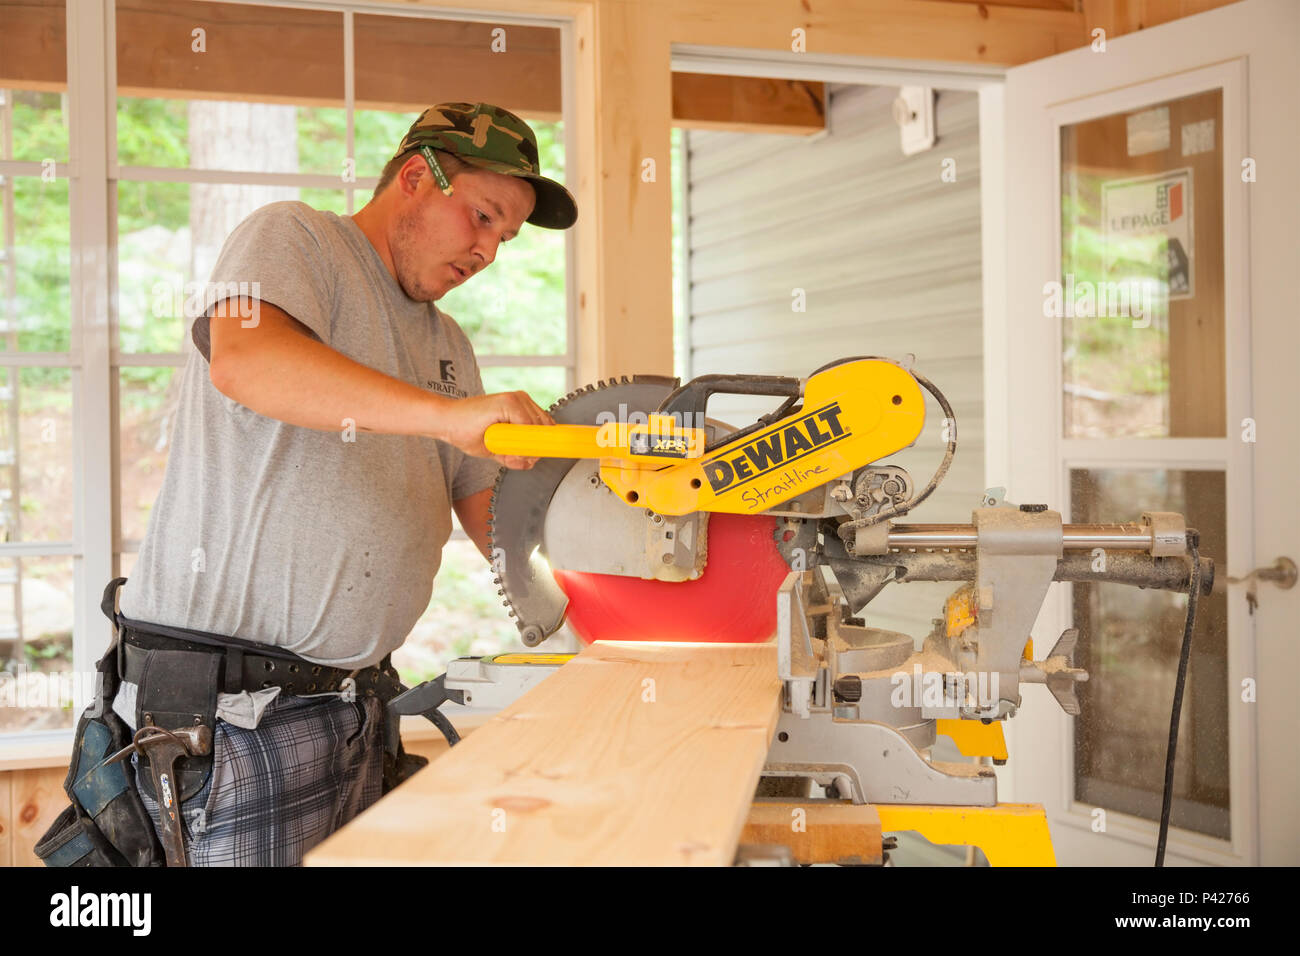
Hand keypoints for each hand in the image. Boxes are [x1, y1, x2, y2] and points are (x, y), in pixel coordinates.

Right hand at [432, 391, 553, 467]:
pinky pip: (526, 426)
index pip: (546, 426)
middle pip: (545, 429)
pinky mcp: (508, 401)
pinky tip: (501, 443)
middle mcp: (522, 399)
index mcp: (522, 407)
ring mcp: (516, 398)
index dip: (543, 443)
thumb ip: (514, 455)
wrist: (446, 422)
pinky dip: (518, 441)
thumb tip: (531, 462)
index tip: (535, 456)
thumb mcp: (496, 449)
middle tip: (512, 457)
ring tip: (502, 450)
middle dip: (533, 448)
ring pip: (537, 429)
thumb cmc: (467, 432)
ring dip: (524, 447)